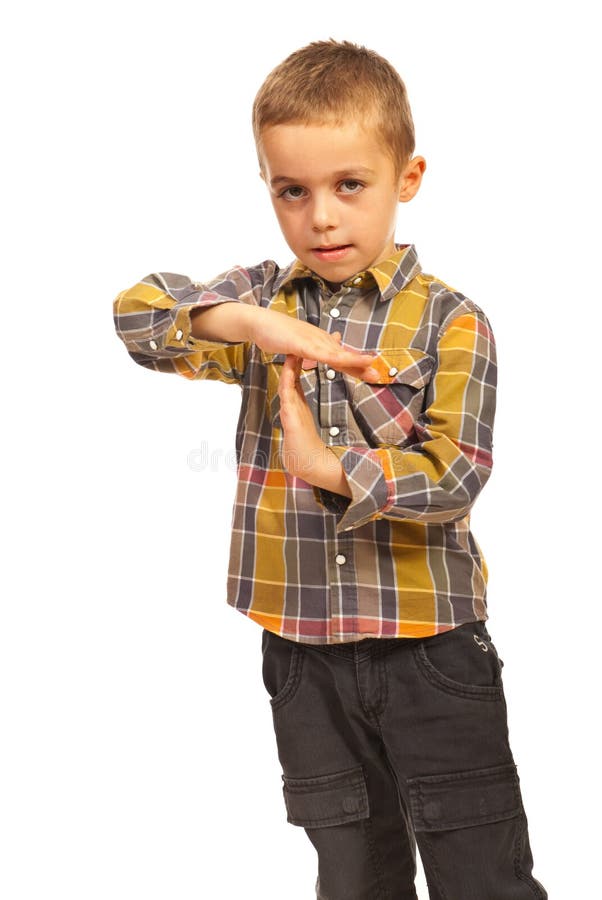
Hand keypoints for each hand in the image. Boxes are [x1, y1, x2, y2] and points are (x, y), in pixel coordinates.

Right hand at [248, 307, 379, 380]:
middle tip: (378, 375)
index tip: (370, 373)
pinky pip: (321, 353)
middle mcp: (320, 340)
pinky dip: (336, 356)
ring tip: (371, 368)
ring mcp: (312, 341)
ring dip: (355, 361)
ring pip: (337, 354)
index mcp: (321, 342)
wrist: (260, 322)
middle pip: (344, 355)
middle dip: (361, 366)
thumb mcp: (300, 344)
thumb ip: (314, 349)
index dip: (356, 365)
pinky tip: (345, 361)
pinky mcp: (302, 344)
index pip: (341, 356)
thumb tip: (325, 348)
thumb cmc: (278, 334)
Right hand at [278, 354, 351, 496]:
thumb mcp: (307, 422)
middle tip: (293, 341)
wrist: (307, 464)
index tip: (302, 346)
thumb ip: (306, 410)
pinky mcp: (289, 420)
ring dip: (287, 368)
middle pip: (290, 377)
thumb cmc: (308, 446)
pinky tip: (288, 374)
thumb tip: (307, 402)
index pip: (296, 378)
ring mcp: (289, 412)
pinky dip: (287, 384)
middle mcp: (291, 405)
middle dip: (292, 359)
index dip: (298, 361)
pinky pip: (287, 399)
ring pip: (287, 385)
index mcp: (297, 404)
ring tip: (288, 352)